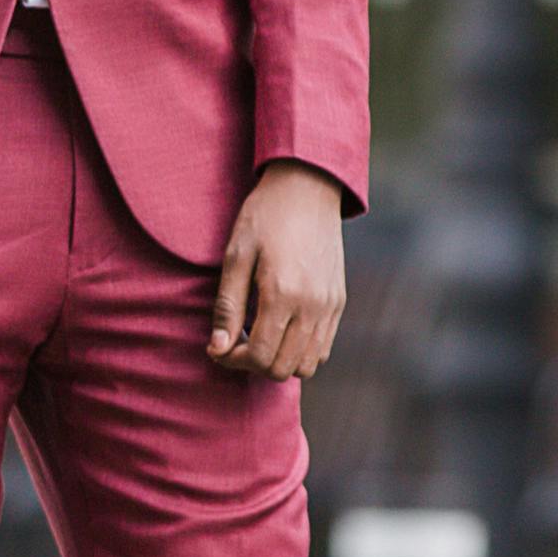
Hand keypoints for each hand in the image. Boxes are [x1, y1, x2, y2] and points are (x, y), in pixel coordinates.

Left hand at [209, 163, 346, 380]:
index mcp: (283, 293)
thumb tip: (218, 348)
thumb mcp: (236, 255)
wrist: (307, 188)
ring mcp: (330, 306)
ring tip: (259, 336)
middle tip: (236, 342)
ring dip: (279, 361)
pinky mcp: (339, 302)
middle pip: (284, 368)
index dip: (234, 360)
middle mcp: (312, 306)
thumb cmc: (264, 216)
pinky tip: (280, 329)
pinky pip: (323, 348)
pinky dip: (300, 351)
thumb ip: (227, 306)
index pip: (260, 356)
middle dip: (254, 364)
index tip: (219, 347)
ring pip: (307, 365)